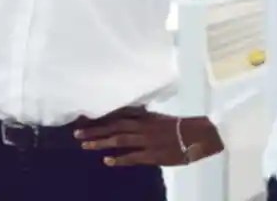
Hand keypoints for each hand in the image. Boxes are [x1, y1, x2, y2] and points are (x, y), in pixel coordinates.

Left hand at [74, 109, 223, 166]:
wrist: (200, 134)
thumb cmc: (179, 126)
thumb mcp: (157, 117)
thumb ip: (140, 118)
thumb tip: (124, 116)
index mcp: (143, 116)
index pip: (116, 116)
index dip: (99, 118)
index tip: (82, 119)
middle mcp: (142, 126)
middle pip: (113, 127)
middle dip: (94, 130)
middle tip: (76, 134)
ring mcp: (147, 140)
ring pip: (119, 140)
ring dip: (101, 143)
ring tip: (85, 145)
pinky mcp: (154, 155)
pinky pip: (133, 157)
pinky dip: (119, 159)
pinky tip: (106, 161)